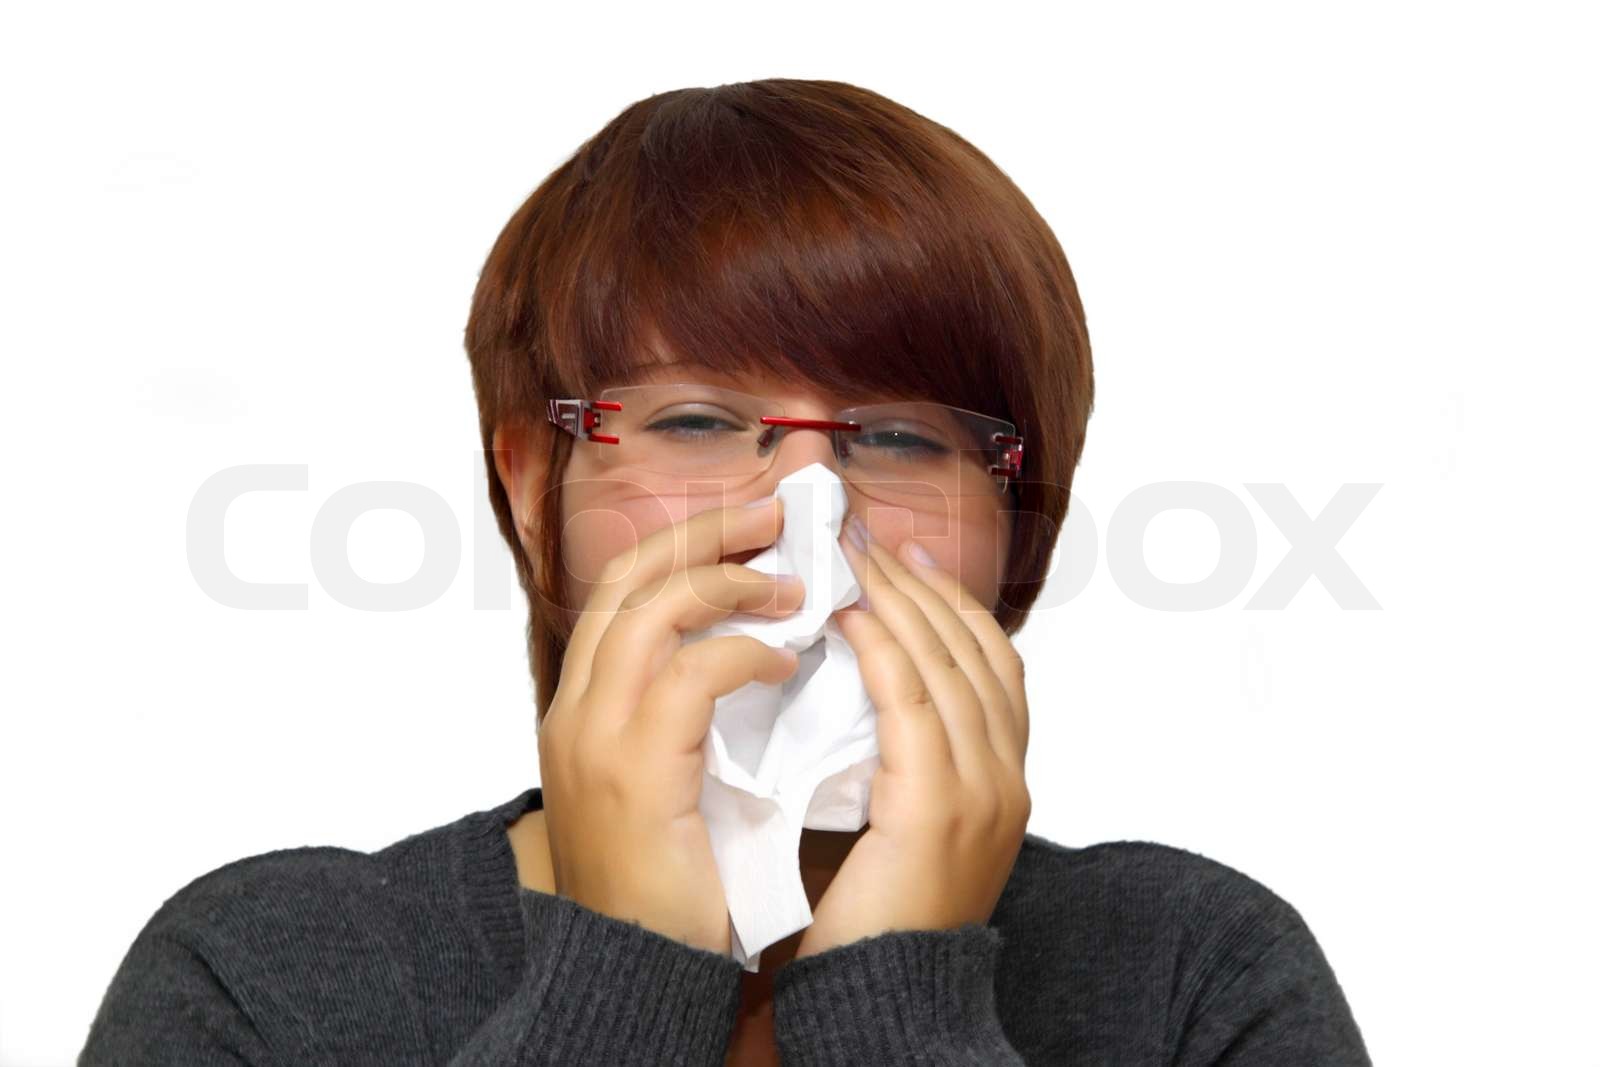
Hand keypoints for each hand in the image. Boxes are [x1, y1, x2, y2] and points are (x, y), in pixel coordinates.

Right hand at [537, 496, 804, 954]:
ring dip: (731, 585)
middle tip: (777, 517)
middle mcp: (577, 707)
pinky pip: (691, 676)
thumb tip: (756, 640)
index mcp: (584, 703)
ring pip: (653, 610)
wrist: (637, 967)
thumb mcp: (669, 775)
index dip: (687, 542)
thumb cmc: (669, 875)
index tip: (752, 524)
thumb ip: (687, 709)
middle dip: (708, 533)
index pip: (623, 586)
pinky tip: (786, 662)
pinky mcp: (632, 769)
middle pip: (631, 575)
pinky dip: (743, 654)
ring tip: (794, 590)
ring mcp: (595, 735)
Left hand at [795, 516, 1030, 958]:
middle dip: (919, 583)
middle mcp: (1008, 777)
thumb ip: (903, 760)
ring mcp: (984, 790)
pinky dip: (884, 648)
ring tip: (850, 554)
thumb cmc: (878, 920)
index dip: (953, 605)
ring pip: (946, 663)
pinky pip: (913, 702)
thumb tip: (862, 693)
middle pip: (974, 650)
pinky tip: (850, 614)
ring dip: (897, 598)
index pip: (991, 666)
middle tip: (868, 533)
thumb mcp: (907, 826)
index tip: (909, 559)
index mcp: (1004, 780)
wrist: (887, 1002)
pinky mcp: (940, 805)